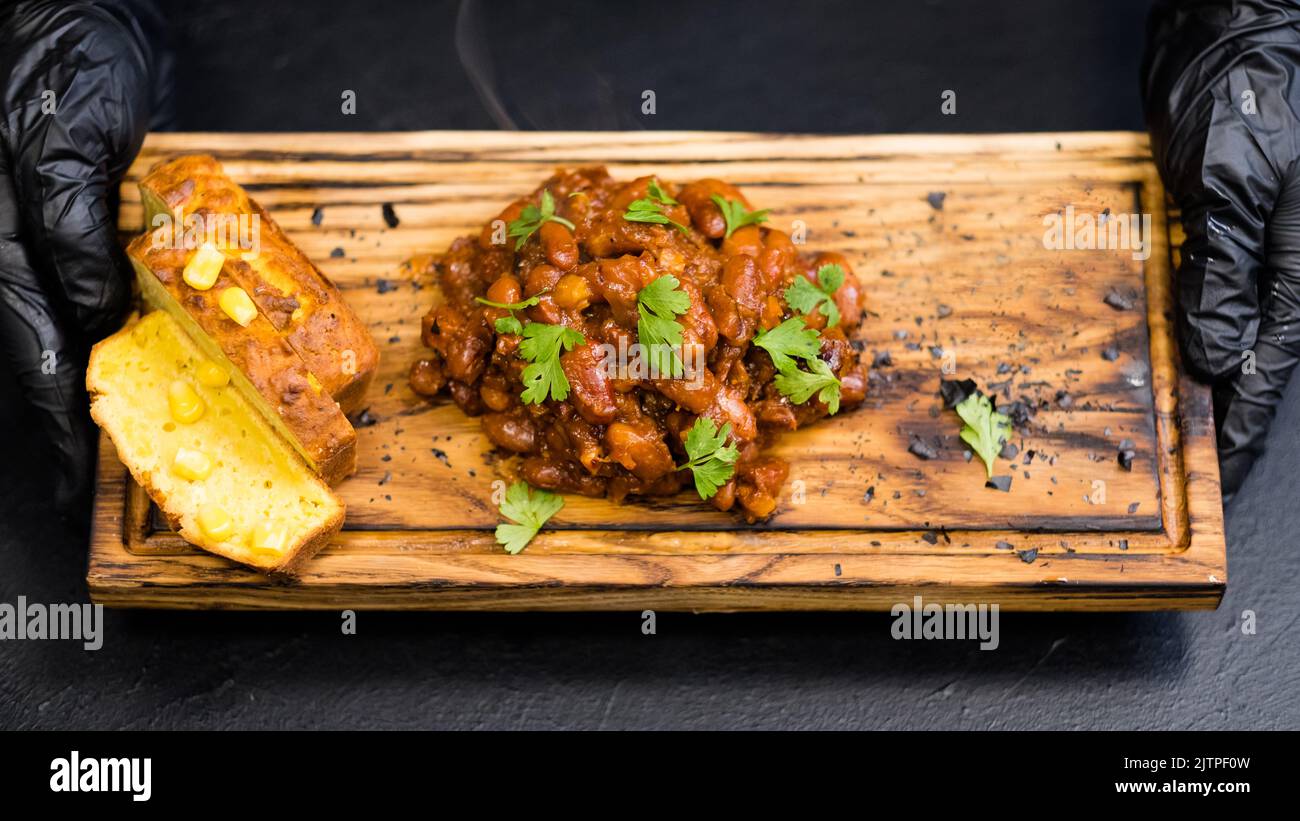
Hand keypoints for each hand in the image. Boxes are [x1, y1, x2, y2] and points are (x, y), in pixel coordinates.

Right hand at [0, 0, 169, 502]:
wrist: (76, 24)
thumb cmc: (59, 72)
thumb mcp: (61, 149)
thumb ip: (72, 234)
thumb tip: (96, 313)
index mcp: (5, 249)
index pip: (36, 354)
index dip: (59, 424)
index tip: (76, 477)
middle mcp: (24, 257)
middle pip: (55, 358)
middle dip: (86, 418)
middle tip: (124, 471)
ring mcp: (51, 249)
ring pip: (78, 336)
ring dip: (112, 384)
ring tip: (144, 433)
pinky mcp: (83, 235)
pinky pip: (101, 301)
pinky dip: (127, 337)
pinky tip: (152, 357)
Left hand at [1143, 0, 1299, 501]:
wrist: (1226, 24)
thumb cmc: (1249, 87)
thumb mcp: (1236, 183)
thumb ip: (1229, 271)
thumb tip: (1221, 352)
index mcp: (1297, 258)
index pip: (1272, 359)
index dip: (1244, 418)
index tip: (1221, 467)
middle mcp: (1277, 255)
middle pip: (1251, 348)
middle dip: (1220, 403)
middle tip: (1188, 455)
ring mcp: (1246, 236)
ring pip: (1221, 319)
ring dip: (1194, 365)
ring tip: (1166, 415)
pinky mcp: (1213, 215)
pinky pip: (1198, 280)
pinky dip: (1178, 315)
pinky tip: (1156, 341)